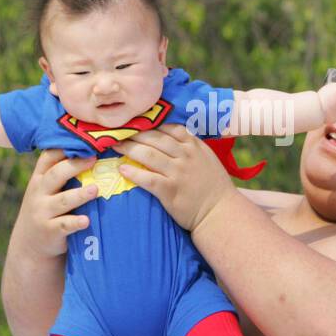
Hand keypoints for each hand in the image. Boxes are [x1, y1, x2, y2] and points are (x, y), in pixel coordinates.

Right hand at [9, 149, 99, 257]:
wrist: (29, 245)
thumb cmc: (46, 210)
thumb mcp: (45, 189)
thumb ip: (60, 173)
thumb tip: (93, 149)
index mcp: (40, 178)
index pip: (49, 157)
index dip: (64, 146)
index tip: (84, 139)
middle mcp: (38, 193)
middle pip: (55, 175)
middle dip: (74, 166)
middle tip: (93, 159)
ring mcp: (43, 212)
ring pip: (62, 201)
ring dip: (79, 195)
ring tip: (95, 190)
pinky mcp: (49, 231)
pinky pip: (63, 225)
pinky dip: (75, 223)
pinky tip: (86, 221)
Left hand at [114, 124, 235, 231]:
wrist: (220, 211)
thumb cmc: (212, 186)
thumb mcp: (206, 158)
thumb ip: (189, 147)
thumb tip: (167, 137)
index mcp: (194, 146)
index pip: (169, 128)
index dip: (150, 124)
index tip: (136, 124)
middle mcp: (186, 156)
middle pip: (154, 139)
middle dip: (134, 134)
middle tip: (118, 133)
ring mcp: (178, 172)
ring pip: (148, 155)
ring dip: (129, 149)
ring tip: (115, 147)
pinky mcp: (170, 190)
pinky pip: (147, 178)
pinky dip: (133, 173)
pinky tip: (122, 169)